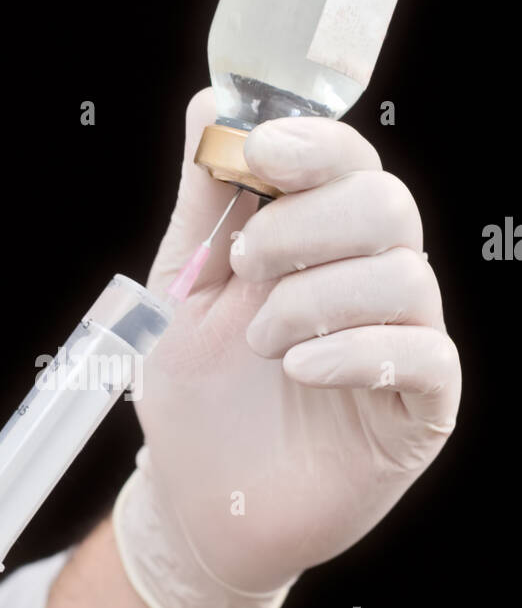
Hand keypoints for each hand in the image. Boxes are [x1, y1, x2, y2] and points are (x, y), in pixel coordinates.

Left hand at [115, 88, 460, 607]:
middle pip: (388, 206)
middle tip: (246, 262)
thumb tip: (210, 103)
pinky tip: (301, 370)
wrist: (198, 504)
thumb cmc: (197, 396)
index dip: (314, 145)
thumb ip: (204, 202)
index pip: (349, 164)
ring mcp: (401, 345)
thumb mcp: (183, 291)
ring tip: (260, 341)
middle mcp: (371, 283)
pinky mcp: (418, 410)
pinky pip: (424, 356)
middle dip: (309, 221)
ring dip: (319, 298)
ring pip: (406, 277)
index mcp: (321, 244)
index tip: (260, 149)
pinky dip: (357, 351)